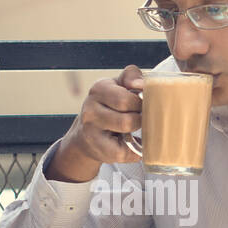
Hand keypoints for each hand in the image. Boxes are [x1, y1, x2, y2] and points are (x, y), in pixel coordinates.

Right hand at [47, 65, 144, 181]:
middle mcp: (90, 109)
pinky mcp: (98, 149)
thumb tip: (141, 84)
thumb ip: (131, 76)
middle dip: (140, 117)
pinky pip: (126, 151)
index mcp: (99, 89)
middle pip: (128, 116)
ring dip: (136, 131)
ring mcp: (92, 130)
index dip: (140, 102)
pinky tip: (129, 144)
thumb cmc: (110, 107)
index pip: (126, 98)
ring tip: (133, 129)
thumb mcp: (118, 86)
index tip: (141, 104)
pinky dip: (134, 150)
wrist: (86, 136)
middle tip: (139, 118)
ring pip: (126, 129)